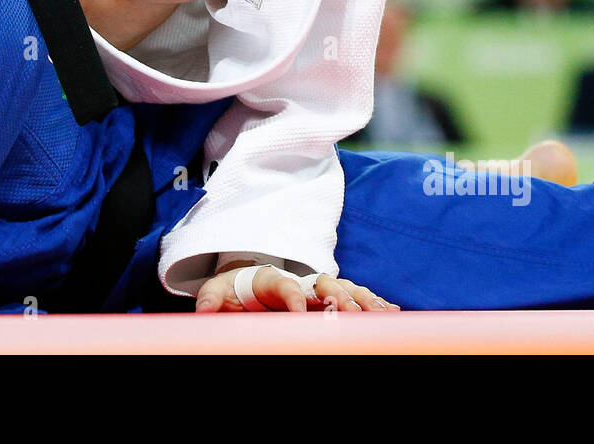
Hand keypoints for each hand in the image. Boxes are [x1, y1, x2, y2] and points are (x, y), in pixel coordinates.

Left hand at [195, 264, 397, 312]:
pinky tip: (391, 311)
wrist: (245, 281)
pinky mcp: (327, 297)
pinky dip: (372, 302)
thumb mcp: (216, 292)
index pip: (284, 286)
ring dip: (362, 299)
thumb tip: (203, 310)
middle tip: (350, 314)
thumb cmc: (233, 290)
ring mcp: (314, 289)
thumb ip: (212, 300)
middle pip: (322, 284)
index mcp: (269, 279)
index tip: (300, 314)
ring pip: (344, 289)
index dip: (293, 298)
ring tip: (381, 312)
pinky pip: (354, 297)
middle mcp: (297, 280)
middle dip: (337, 297)